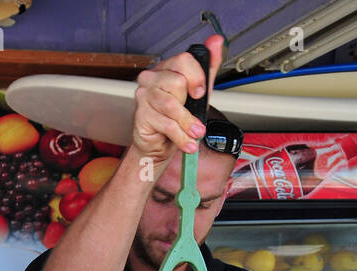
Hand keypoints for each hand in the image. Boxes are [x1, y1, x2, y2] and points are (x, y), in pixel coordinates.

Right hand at [131, 34, 224, 167]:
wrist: (159, 142)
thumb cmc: (177, 116)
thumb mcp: (198, 91)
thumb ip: (208, 67)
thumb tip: (216, 42)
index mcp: (166, 68)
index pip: (183, 60)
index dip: (196, 77)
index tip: (199, 92)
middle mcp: (151, 78)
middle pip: (177, 82)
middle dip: (189, 103)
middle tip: (192, 115)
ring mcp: (143, 96)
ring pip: (171, 105)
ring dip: (187, 123)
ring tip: (195, 133)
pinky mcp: (140, 114)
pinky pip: (165, 123)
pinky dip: (180, 136)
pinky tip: (186, 142)